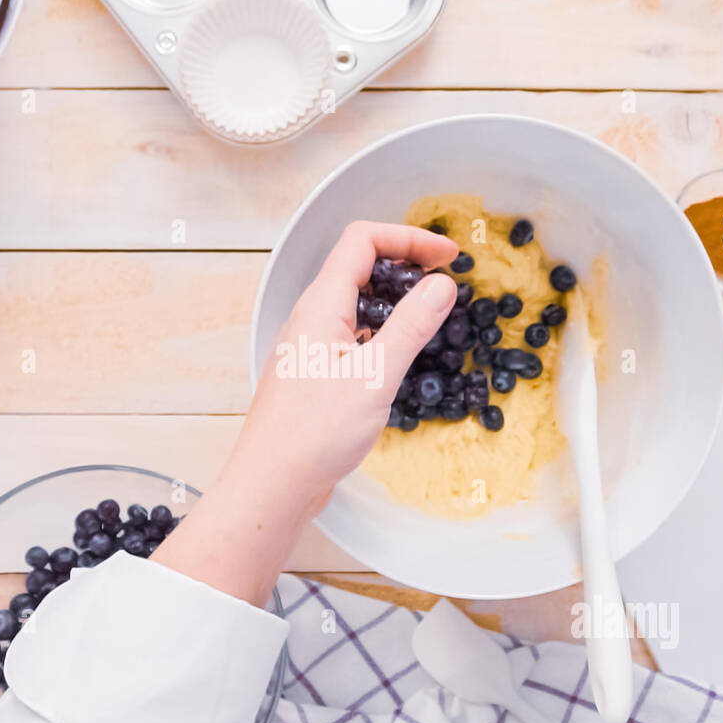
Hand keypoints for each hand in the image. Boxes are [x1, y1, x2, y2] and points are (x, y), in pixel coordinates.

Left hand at [231, 220, 458, 507]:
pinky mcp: (315, 371)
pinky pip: (351, 333)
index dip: (409, 238)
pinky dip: (381, 331)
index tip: (449, 258)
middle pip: (360, 265)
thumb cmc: (315, 433)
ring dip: (395, 300)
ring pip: (356, 301)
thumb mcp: (375, 376)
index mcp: (321, 305)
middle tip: (445, 285)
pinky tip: (400, 355)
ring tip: (431, 317)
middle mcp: (311, 316)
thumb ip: (411, 327)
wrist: (273, 483)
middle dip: (406, 265)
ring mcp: (310, 344)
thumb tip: (442, 286)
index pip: (363, 240)